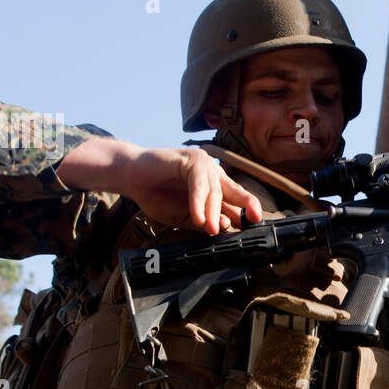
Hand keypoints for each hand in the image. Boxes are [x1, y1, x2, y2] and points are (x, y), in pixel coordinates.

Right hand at [57, 137, 262, 233]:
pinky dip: (197, 201)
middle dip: (242, 207)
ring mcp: (203, 164)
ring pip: (215, 190)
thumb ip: (204, 220)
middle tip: (246, 224)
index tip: (257, 224)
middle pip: (233, 192)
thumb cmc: (157, 195)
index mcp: (215, 187)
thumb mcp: (185, 215)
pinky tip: (196, 216)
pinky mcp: (190, 159)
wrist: (131, 178)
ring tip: (210, 229)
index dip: (248, 210)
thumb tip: (226, 227)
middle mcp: (213, 174)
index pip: (237, 199)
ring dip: (213, 211)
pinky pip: (198, 183)